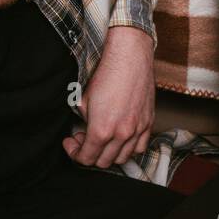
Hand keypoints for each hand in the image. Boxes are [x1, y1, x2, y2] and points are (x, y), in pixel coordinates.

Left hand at [63, 25, 155, 167]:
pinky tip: (120, 138)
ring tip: (102, 140)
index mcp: (101, 130)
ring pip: (122, 158)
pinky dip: (128, 149)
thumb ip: (84, 121)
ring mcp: (137, 130)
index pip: (87, 158)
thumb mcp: (83, 99)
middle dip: (90, 154)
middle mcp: (121, 134)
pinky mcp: (148, 123)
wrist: (129, 57)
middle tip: (83, 140)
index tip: (71, 144)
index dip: (75, 154)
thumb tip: (84, 130)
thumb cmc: (106, 74)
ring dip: (109, 154)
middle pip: (104, 162)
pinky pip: (139, 148)